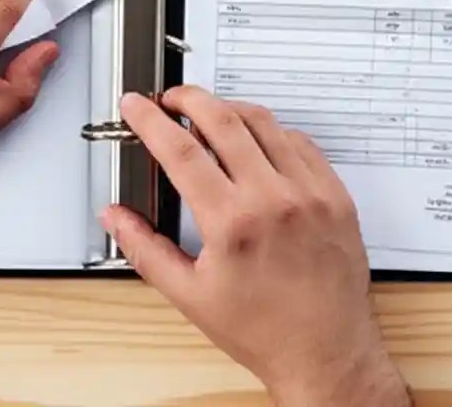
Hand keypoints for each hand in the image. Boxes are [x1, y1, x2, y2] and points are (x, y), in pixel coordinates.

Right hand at [103, 87, 408, 406]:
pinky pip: (301, 142)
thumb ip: (145, 248)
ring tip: (208, 114)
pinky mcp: (335, 195)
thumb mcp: (189, 295)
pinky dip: (272, 131)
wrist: (325, 352)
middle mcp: (274, 200)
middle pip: (223, 120)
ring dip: (229, 108)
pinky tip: (256, 140)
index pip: (182, 151)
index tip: (137, 106)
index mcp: (233, 224)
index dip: (151, 120)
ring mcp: (310, 193)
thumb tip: (115, 216)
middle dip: (188, 98)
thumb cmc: (263, 330)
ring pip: (265, 122)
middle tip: (169, 99)